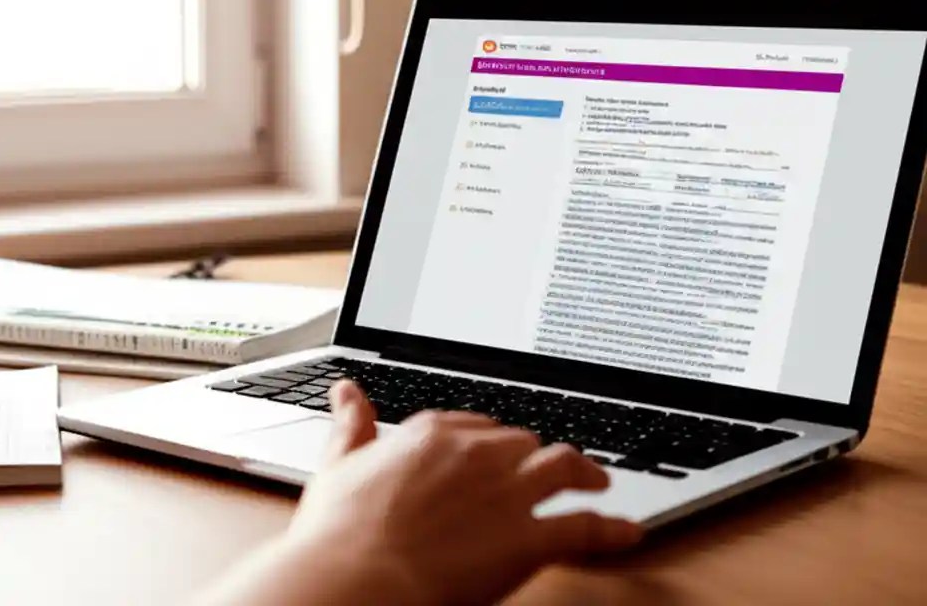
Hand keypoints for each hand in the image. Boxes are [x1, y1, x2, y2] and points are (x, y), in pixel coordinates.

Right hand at [286, 381, 641, 604]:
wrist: (356, 576)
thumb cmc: (340, 531)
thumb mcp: (339, 465)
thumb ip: (351, 425)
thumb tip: (346, 391)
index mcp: (433, 434)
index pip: (475, 424)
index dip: (489, 439)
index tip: (493, 449)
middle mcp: (477, 454)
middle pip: (523, 442)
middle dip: (535, 454)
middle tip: (543, 469)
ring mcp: (507, 494)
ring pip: (563, 466)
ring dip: (585, 472)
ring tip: (598, 482)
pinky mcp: (528, 539)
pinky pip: (585, 527)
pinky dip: (612, 528)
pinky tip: (627, 531)